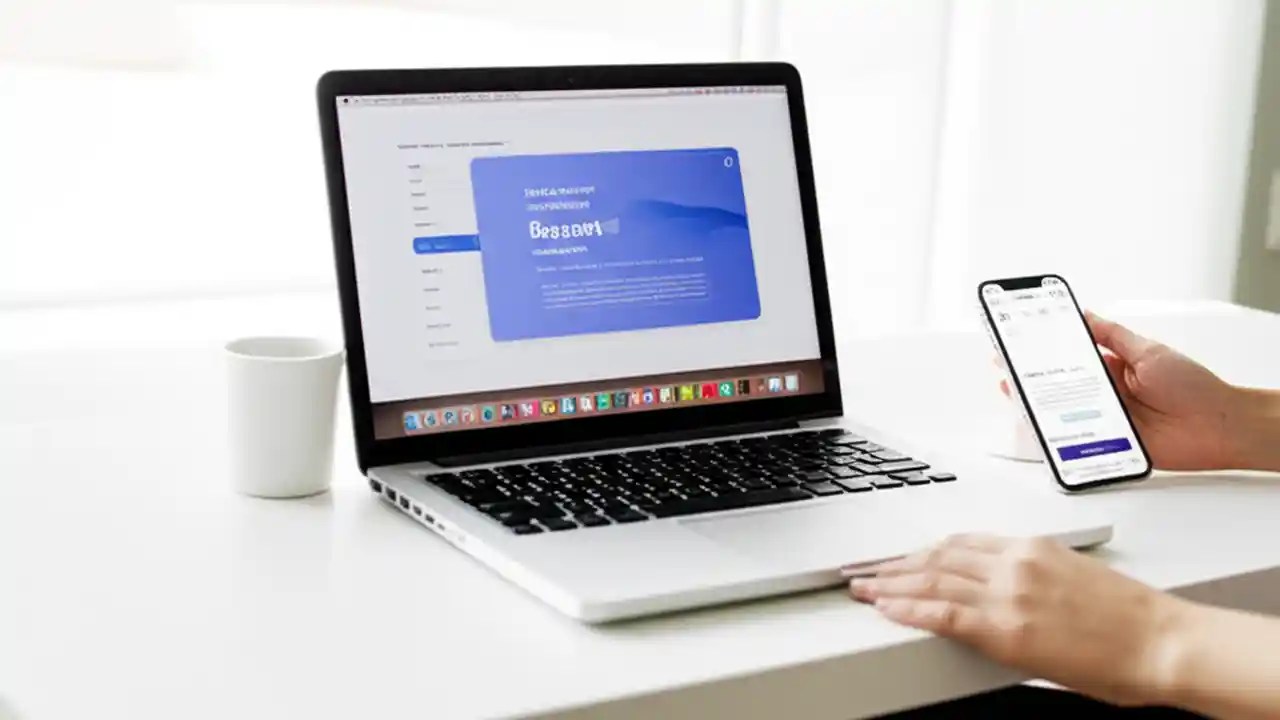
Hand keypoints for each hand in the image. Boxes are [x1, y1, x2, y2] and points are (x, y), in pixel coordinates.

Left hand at [845, 534, 1188, 706]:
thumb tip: (1000, 587)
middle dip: (895, 564)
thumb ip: (1030, 575)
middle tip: (864, 570)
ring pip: (931, 579)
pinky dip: (909, 608)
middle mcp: (1014, 562)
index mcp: (1030, 547)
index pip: (960, 541)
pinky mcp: (1006, 628)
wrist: (1163, 642)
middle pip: (937, 556)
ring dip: (890, 583)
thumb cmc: (1130, 619)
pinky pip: (942, 612)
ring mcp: (1008, 593)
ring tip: (861, 588)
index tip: (899, 557)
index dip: (921, 550)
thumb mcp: (1073, 578)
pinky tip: (887, 608)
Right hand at [999, 312, 1239, 469]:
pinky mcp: (1110, 445)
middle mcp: (1106, 394)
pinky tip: (1043, 428)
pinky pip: (1079, 441)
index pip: (1072, 357)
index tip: (1022, 342)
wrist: (1218, 426)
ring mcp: (1106, 420)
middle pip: (1063, 386)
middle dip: (1034, 378)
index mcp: (1114, 368)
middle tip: (1007, 369)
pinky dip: (1060, 436)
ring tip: (1016, 394)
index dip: (1047, 351)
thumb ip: (1114, 336)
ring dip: (1041, 406)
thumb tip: (1084, 316)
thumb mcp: (1149, 352)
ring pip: (1065, 413)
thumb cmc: (1192, 386)